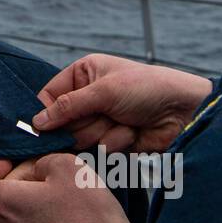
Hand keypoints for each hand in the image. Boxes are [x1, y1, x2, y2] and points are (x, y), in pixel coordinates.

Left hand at [0, 155, 138, 222]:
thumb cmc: (87, 214)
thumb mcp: (67, 165)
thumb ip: (42, 160)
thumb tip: (37, 169)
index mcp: (6, 204)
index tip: (11, 160)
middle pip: (2, 194)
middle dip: (23, 176)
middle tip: (51, 169)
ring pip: (19, 209)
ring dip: (36, 194)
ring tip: (65, 188)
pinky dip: (44, 211)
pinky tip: (70, 207)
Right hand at [31, 53, 210, 152]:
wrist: (184, 112)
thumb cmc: (147, 89)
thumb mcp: (104, 91)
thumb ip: (68, 107)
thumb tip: (37, 122)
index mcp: (83, 74)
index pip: (49, 96)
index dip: (46, 113)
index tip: (43, 128)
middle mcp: (89, 96)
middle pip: (63, 123)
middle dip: (83, 123)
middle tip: (104, 115)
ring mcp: (101, 119)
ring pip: (81, 139)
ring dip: (103, 132)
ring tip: (124, 121)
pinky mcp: (114, 140)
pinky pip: (100, 149)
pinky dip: (117, 142)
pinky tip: (134, 132)